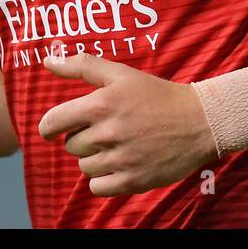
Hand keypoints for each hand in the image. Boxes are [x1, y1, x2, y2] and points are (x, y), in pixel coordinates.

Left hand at [37, 52, 218, 196]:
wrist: (199, 121)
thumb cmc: (157, 95)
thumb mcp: (121, 74)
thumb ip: (82, 66)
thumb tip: (48, 60)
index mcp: (101, 104)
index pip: (53, 122)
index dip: (48, 127)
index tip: (52, 129)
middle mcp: (108, 132)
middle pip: (71, 145)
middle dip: (81, 138)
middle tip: (104, 130)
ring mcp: (121, 159)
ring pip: (84, 167)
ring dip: (94, 159)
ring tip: (116, 146)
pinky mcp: (134, 180)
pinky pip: (98, 188)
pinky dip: (103, 180)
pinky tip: (118, 165)